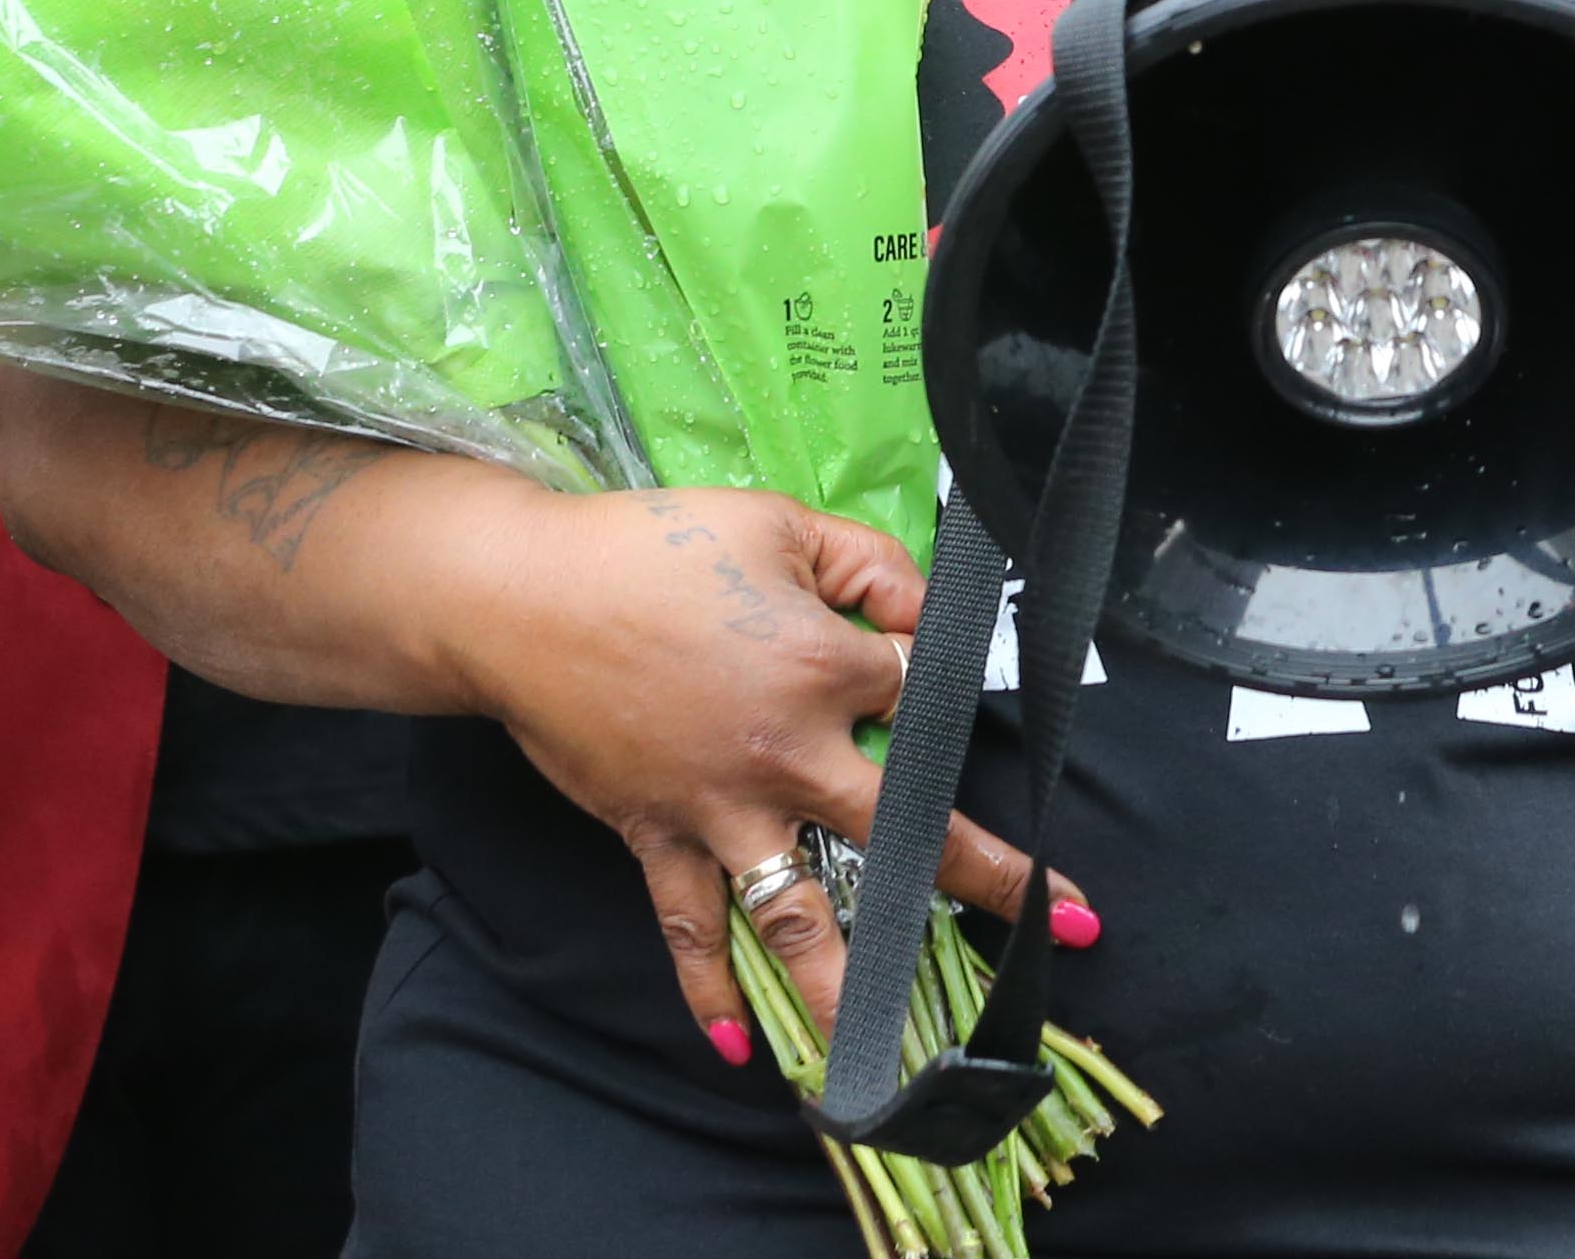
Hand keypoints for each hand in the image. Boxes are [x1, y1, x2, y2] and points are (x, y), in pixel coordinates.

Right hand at [453, 483, 1086, 1054]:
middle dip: (988, 875)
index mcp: (824, 669)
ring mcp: (720, 810)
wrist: (516, 597)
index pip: (918, 688)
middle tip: (1058, 917)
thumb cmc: (648, 548)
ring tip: (897, 1052)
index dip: (924, 673)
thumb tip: (919, 612)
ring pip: (803, 913)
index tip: (913, 661)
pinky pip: (690, 928)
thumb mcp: (775, 522)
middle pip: (906, 827)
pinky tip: (743, 1046)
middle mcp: (786, 756)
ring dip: (853, 983)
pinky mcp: (656, 836)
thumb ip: (865, 564)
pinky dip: (710, 990)